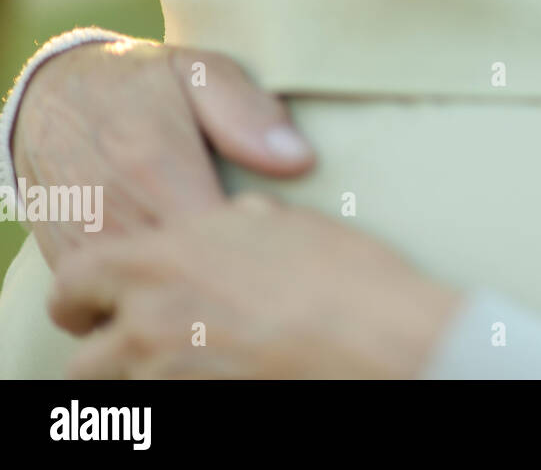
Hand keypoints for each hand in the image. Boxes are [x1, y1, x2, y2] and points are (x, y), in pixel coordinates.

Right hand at [12, 39, 314, 269]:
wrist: (53, 96)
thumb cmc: (144, 84)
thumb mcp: (201, 74)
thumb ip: (248, 113)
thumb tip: (299, 159)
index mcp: (155, 163)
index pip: (221, 238)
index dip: (262, 247)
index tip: (284, 236)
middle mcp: (113, 210)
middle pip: (189, 278)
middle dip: (233, 277)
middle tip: (262, 257)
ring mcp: (84, 241)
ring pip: (151, 299)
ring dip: (193, 293)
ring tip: (227, 268)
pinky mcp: (66, 260)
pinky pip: (114, 302)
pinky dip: (150, 299)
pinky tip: (184, 276)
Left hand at [48, 194, 460, 378]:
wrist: (376, 334)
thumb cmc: (340, 270)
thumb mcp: (283, 222)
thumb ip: (234, 223)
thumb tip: (230, 223)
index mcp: (161, 258)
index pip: (76, 281)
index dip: (79, 298)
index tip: (92, 307)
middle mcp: (150, 318)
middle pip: (85, 360)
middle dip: (104, 358)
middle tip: (135, 352)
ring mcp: (170, 372)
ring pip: (123, 392)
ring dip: (142, 382)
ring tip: (184, 368)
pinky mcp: (197, 403)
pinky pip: (160, 406)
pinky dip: (179, 393)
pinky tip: (219, 377)